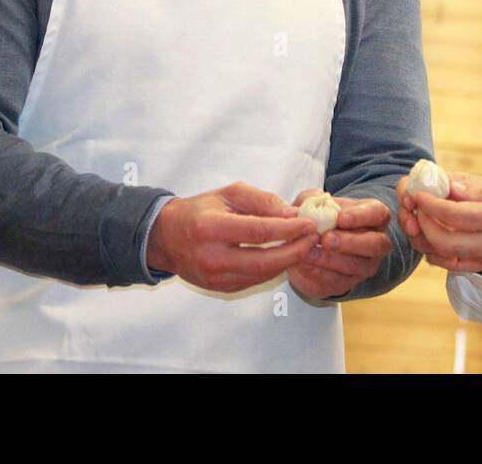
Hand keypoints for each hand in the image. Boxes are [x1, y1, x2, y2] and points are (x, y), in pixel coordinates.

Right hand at [146, 181, 317, 292]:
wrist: (167, 237)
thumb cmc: (200, 210)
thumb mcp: (228, 194)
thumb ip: (262, 201)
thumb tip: (292, 213)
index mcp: (210, 228)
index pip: (259, 232)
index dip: (289, 229)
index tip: (309, 223)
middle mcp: (211, 257)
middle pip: (264, 260)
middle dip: (295, 250)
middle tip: (314, 238)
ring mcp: (215, 277)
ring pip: (262, 273)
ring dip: (288, 261)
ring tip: (305, 245)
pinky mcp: (220, 288)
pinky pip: (255, 279)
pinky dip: (273, 268)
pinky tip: (285, 255)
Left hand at [287, 188, 390, 300]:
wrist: (313, 244)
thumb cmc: (321, 217)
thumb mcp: (315, 202)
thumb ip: (311, 199)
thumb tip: (306, 205)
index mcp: (374, 216)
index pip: (378, 214)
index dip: (361, 217)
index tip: (340, 218)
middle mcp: (375, 243)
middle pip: (375, 244)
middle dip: (350, 242)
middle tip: (326, 239)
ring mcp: (364, 265)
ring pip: (355, 266)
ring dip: (330, 260)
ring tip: (308, 252)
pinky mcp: (347, 283)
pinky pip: (336, 282)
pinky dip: (317, 273)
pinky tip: (303, 264)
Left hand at [403, 175, 481, 273]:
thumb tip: (450, 190)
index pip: (454, 215)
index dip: (429, 204)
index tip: (417, 192)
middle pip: (445, 241)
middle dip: (422, 224)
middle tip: (415, 206)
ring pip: (450, 259)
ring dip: (429, 242)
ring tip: (421, 221)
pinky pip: (464, 265)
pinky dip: (445, 254)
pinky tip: (440, 237)